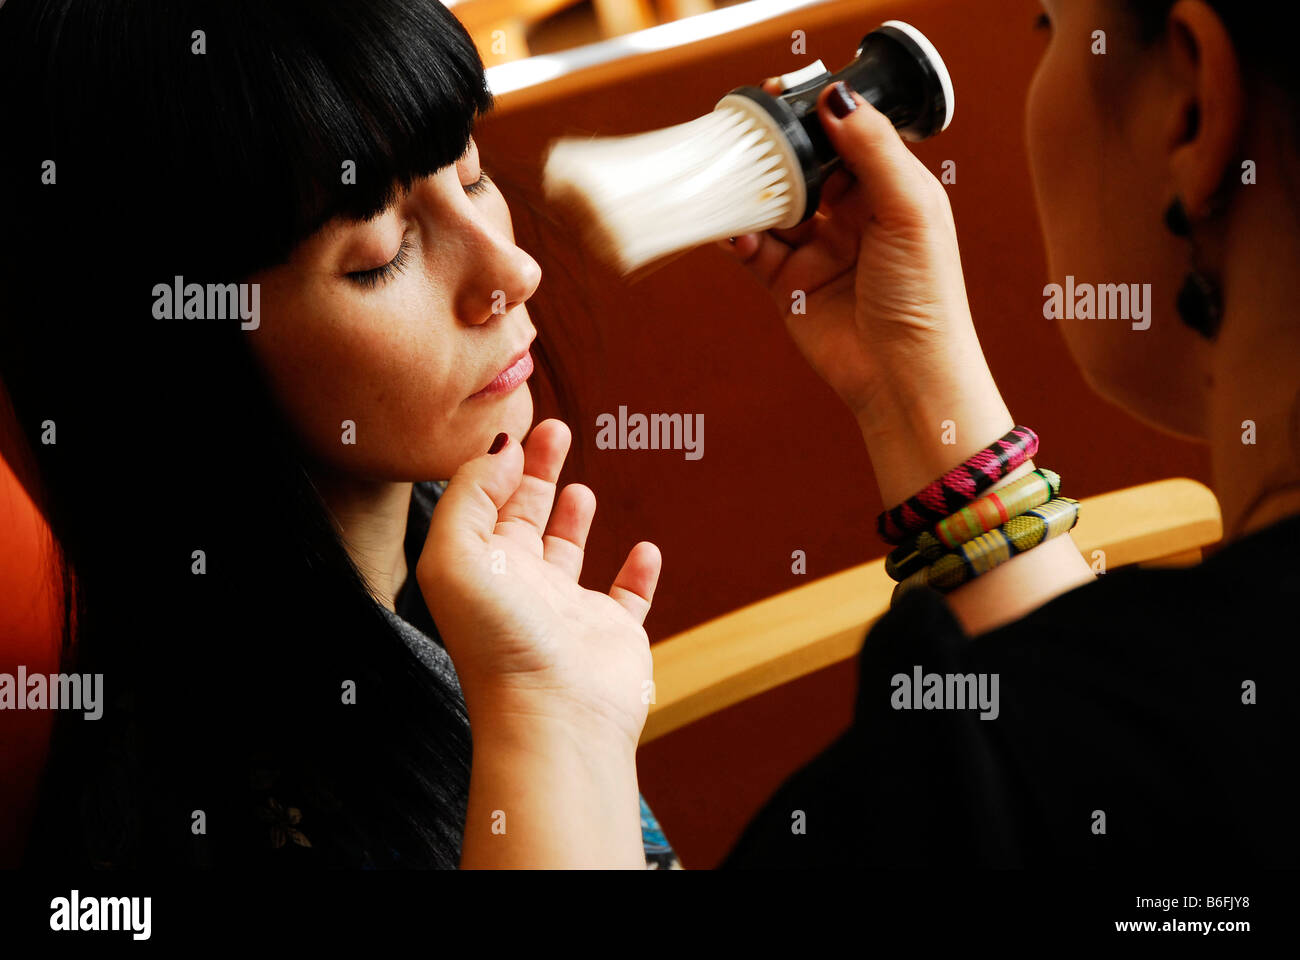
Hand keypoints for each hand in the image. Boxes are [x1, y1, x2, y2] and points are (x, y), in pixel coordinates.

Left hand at [416, 419, 661, 750]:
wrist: (554, 716)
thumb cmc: (499, 639)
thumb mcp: (457, 554)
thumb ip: (470, 495)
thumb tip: (502, 450)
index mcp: (481, 568)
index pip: (486, 505)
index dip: (498, 466)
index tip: (516, 428)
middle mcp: (521, 588)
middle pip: (525, 519)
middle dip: (537, 473)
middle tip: (554, 429)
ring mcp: (568, 612)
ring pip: (569, 555)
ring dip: (573, 520)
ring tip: (580, 490)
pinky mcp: (614, 633)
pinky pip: (630, 597)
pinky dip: (639, 573)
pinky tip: (645, 550)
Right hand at [717, 78, 990, 435]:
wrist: (904, 375)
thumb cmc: (925, 294)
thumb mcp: (909, 207)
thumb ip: (872, 148)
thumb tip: (835, 95)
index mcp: (890, 190)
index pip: (847, 137)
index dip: (818, 115)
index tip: (785, 92)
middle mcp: (853, 216)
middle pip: (804, 168)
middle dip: (777, 151)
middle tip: (749, 133)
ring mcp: (819, 250)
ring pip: (773, 206)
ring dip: (753, 195)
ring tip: (736, 185)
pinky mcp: (789, 285)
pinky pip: (754, 250)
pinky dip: (739, 237)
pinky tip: (736, 233)